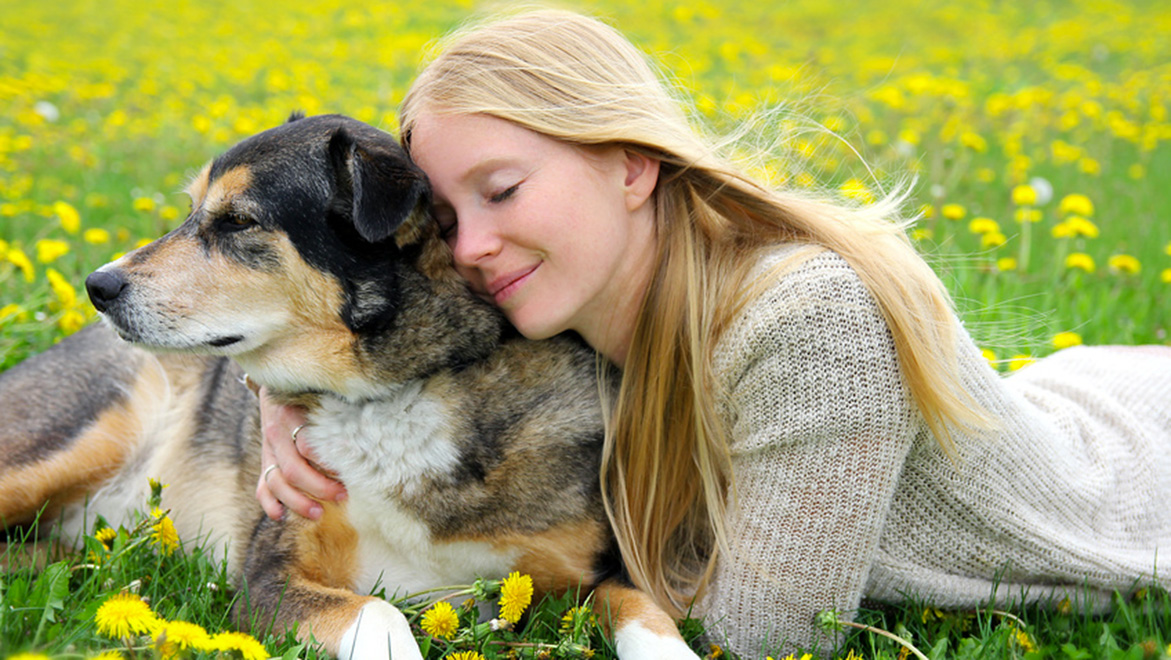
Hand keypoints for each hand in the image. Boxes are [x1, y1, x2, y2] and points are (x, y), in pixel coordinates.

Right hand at [256, 387, 346, 519]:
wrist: (278, 385)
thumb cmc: (312, 393)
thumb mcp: (323, 395)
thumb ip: (340, 409)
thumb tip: (368, 429)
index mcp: (292, 416)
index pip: (308, 446)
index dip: (328, 463)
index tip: (349, 472)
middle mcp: (277, 435)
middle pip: (293, 470)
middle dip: (318, 487)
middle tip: (343, 496)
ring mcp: (268, 450)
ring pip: (275, 483)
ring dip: (296, 501)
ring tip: (318, 513)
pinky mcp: (265, 461)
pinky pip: (261, 486)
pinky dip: (268, 503)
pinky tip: (280, 516)